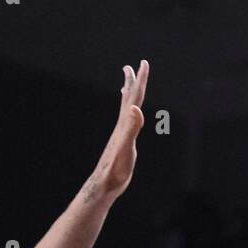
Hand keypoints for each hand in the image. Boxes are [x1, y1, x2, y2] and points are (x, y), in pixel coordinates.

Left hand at [82, 60, 148, 203]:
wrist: (103, 184)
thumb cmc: (116, 170)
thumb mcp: (126, 149)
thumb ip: (131, 128)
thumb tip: (134, 108)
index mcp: (125, 124)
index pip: (134, 98)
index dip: (140, 81)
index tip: (144, 63)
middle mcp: (122, 126)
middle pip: (129, 99)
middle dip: (134, 82)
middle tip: (134, 66)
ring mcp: (120, 133)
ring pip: (125, 108)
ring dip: (127, 94)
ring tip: (126, 82)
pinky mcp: (120, 142)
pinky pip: (124, 121)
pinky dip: (126, 112)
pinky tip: (127, 113)